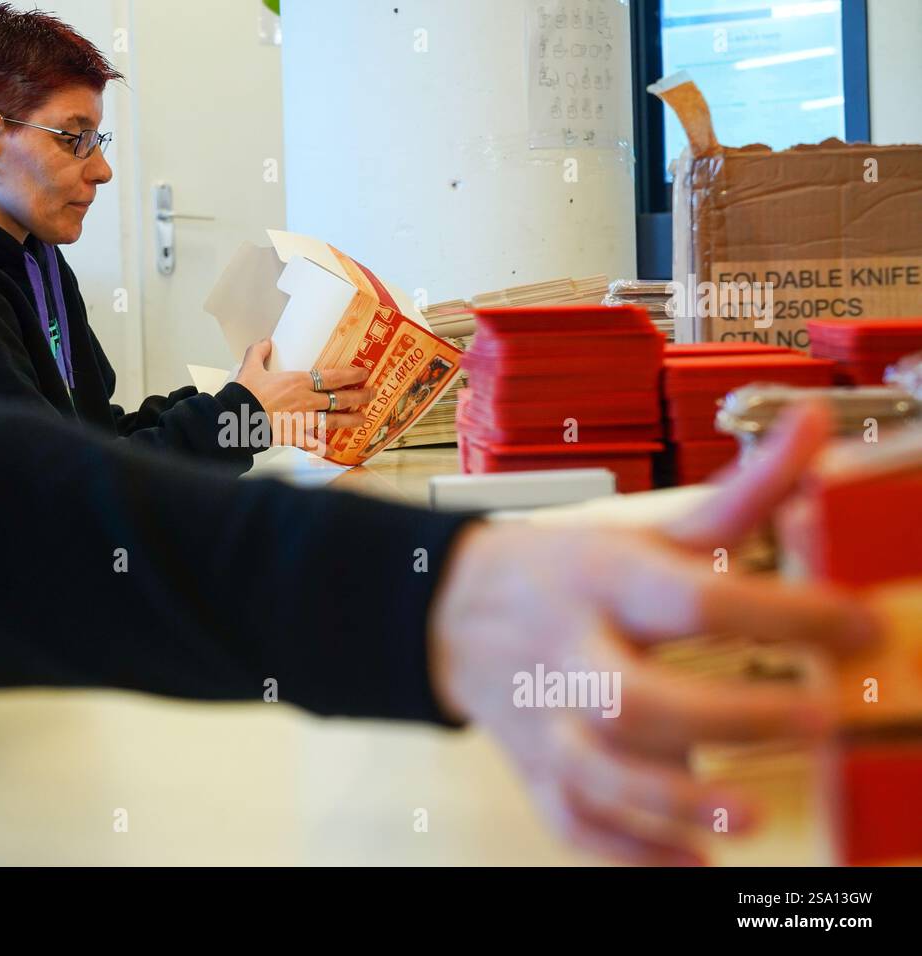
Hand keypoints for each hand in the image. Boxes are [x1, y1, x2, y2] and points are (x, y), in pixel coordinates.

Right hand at [234, 340, 373, 448]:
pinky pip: (312, 443)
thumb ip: (259, 352)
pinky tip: (333, 450)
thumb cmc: (244, 393)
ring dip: (350, 420)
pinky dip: (323, 447)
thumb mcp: (250, 367)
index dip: (351, 375)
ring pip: (333, 420)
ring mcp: (302, 420)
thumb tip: (266, 342)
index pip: (332, 377)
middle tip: (372, 394)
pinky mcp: (294, 436)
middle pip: (339, 398)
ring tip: (363, 419)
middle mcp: (306, 400)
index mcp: (298, 381)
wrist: (236, 418)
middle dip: (359, 397)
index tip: (365, 373)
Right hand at [427, 402, 877, 864]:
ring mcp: (545, 719)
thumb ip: (739, 494)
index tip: (858, 626)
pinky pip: (573, 821)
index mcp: (600, 581)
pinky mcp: (536, 767)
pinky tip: (692, 864)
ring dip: (670, 800)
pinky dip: (628, 852)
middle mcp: (568, 652)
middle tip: (819, 721)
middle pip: (635, 695)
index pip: (691, 598)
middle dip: (727, 716)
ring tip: (747, 816)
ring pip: (596, 771)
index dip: (780, 613)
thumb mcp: (642, 530)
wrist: (446, 611)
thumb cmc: (561, 572)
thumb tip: (813, 426)